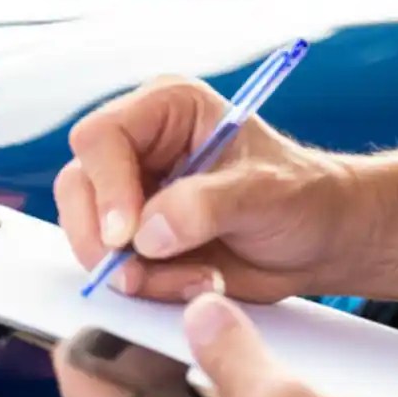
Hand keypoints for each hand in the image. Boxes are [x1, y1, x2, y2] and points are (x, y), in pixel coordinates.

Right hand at [56, 77, 358, 302]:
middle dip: (104, 240)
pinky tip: (190, 283)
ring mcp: (129, 194)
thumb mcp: (265, 194)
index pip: (101, 138)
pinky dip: (143, 286)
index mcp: (165, 110)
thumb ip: (205, 206)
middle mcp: (137, 147)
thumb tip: (146, 234)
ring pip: (85, 233)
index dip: (106, 188)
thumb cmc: (303, 198)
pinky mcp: (131, 238)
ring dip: (130, 270)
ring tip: (193, 279)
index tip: (127, 236)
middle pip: (78, 188)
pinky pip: (108, 266)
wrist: (318, 242)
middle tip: (139, 274)